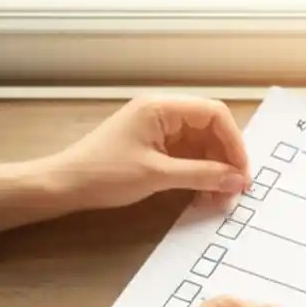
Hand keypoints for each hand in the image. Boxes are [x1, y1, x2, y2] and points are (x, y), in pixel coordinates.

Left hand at [0, 96, 249, 232]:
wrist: (64, 185)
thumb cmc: (104, 174)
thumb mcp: (157, 175)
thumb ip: (202, 175)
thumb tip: (238, 180)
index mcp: (161, 108)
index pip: (214, 114)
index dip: (234, 143)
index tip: (241, 173)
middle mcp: (163, 114)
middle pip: (211, 130)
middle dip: (226, 160)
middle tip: (234, 191)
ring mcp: (159, 131)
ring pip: (202, 146)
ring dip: (214, 171)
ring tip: (218, 198)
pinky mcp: (155, 148)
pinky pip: (188, 158)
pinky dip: (199, 175)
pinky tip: (203, 195)